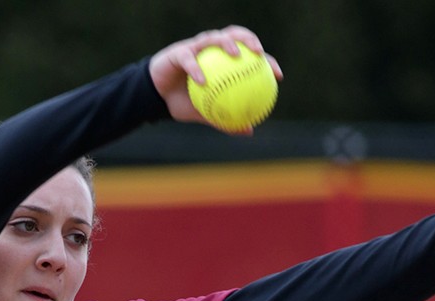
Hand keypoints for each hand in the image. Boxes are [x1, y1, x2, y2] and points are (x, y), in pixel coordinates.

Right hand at [148, 26, 282, 134]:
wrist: (156, 98)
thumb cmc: (184, 102)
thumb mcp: (206, 113)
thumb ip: (225, 119)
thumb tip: (248, 131)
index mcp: (223, 60)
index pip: (249, 55)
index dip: (267, 60)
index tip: (277, 75)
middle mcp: (212, 49)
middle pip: (235, 34)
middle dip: (249, 39)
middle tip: (259, 53)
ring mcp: (196, 47)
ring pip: (214, 37)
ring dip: (226, 43)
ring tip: (235, 55)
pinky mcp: (178, 52)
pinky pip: (189, 58)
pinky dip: (196, 69)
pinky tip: (202, 81)